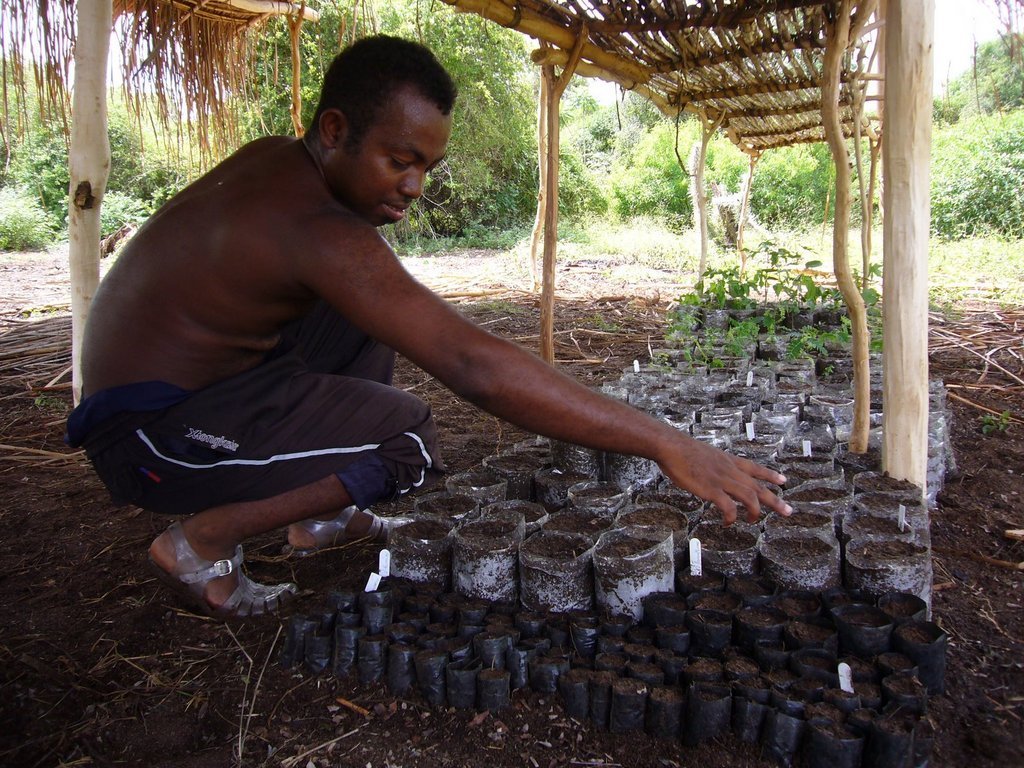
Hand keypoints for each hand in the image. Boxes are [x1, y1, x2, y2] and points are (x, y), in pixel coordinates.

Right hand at [657, 435, 791, 525]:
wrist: (673, 447)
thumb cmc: (683, 451)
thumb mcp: (707, 454)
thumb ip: (715, 464)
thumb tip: (713, 470)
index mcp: (729, 461)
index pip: (756, 468)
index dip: (770, 475)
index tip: (783, 481)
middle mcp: (730, 471)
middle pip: (758, 487)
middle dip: (775, 500)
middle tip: (788, 511)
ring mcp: (722, 480)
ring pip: (749, 497)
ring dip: (756, 511)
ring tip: (754, 521)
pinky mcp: (712, 490)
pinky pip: (728, 507)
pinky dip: (731, 517)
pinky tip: (728, 523)